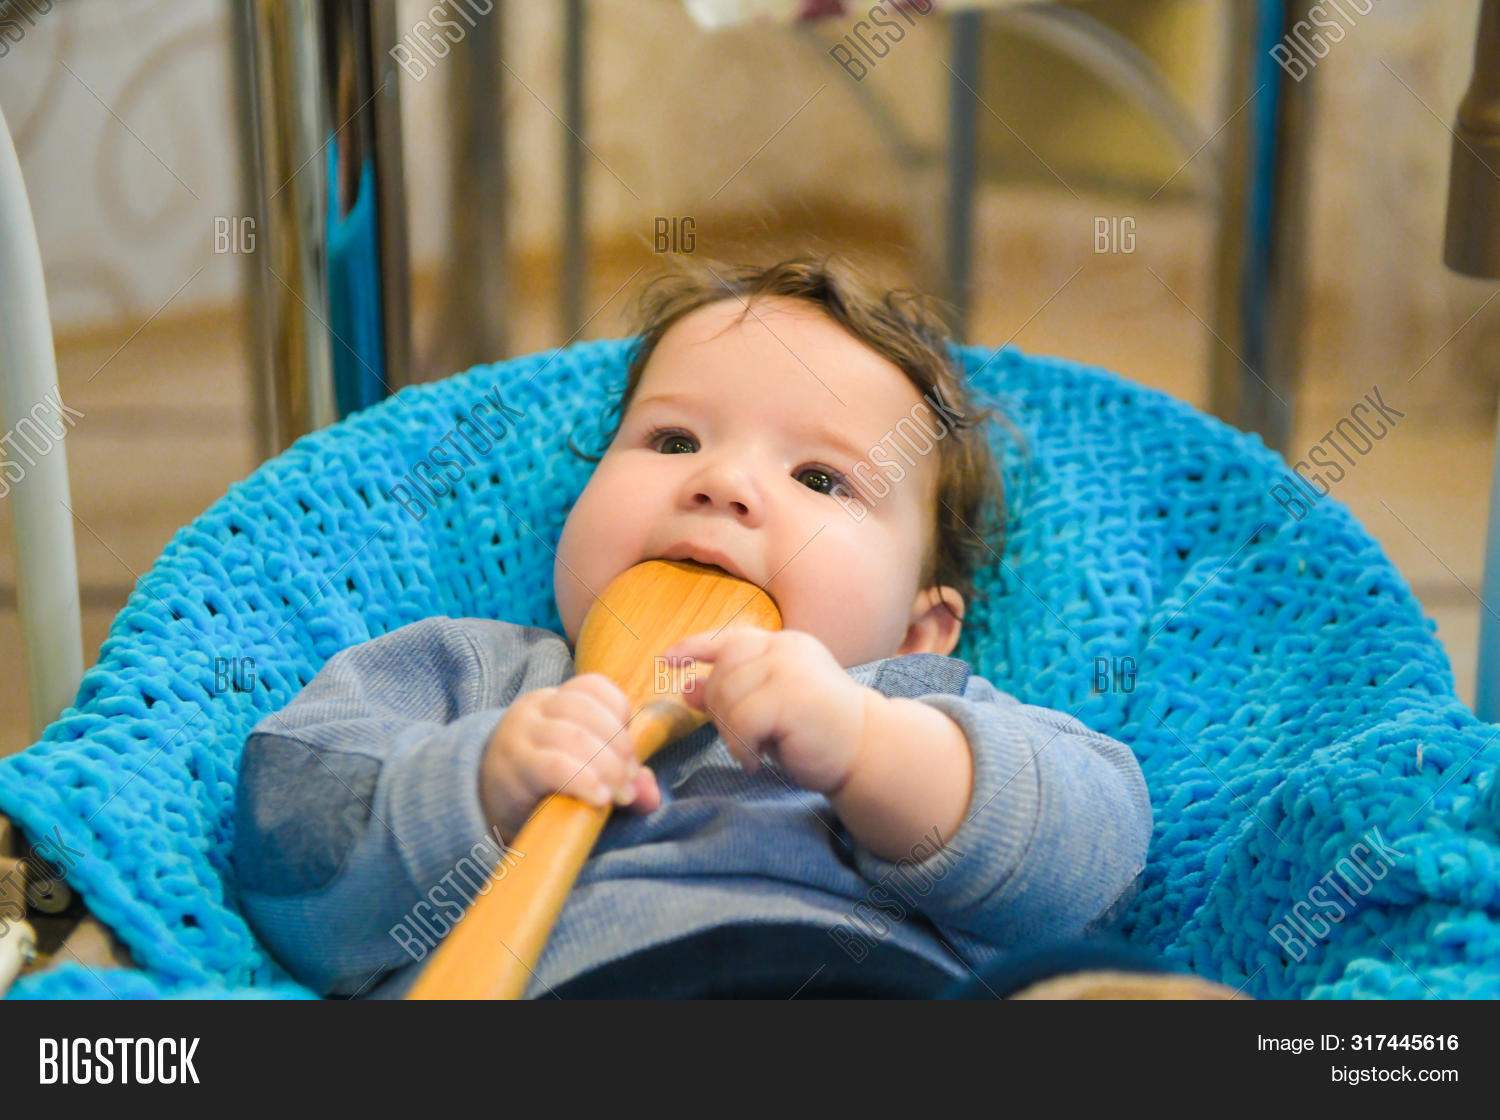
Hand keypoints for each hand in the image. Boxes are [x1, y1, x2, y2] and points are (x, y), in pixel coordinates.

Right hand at [479, 673, 661, 842]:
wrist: (484, 805)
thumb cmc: (541, 784)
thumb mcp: (582, 771)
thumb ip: (619, 776)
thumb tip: (651, 795)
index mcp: (553, 699)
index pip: (593, 686)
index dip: (620, 714)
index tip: (630, 753)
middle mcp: (534, 709)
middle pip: (586, 711)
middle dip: (619, 747)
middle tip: (630, 782)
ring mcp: (520, 736)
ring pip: (574, 737)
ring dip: (608, 768)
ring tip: (620, 795)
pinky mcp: (513, 768)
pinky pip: (554, 765)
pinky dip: (584, 781)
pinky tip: (599, 799)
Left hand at [661, 628, 881, 796]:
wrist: (868, 752)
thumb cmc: (819, 733)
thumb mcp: (770, 708)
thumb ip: (733, 693)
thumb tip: (686, 688)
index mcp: (784, 645)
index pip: (729, 638)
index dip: (693, 647)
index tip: (666, 660)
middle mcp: (786, 648)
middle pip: (723, 670)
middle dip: (718, 708)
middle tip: (738, 739)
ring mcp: (789, 669)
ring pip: (728, 695)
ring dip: (730, 732)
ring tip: (752, 751)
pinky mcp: (791, 696)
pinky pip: (741, 720)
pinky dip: (741, 747)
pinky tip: (758, 761)